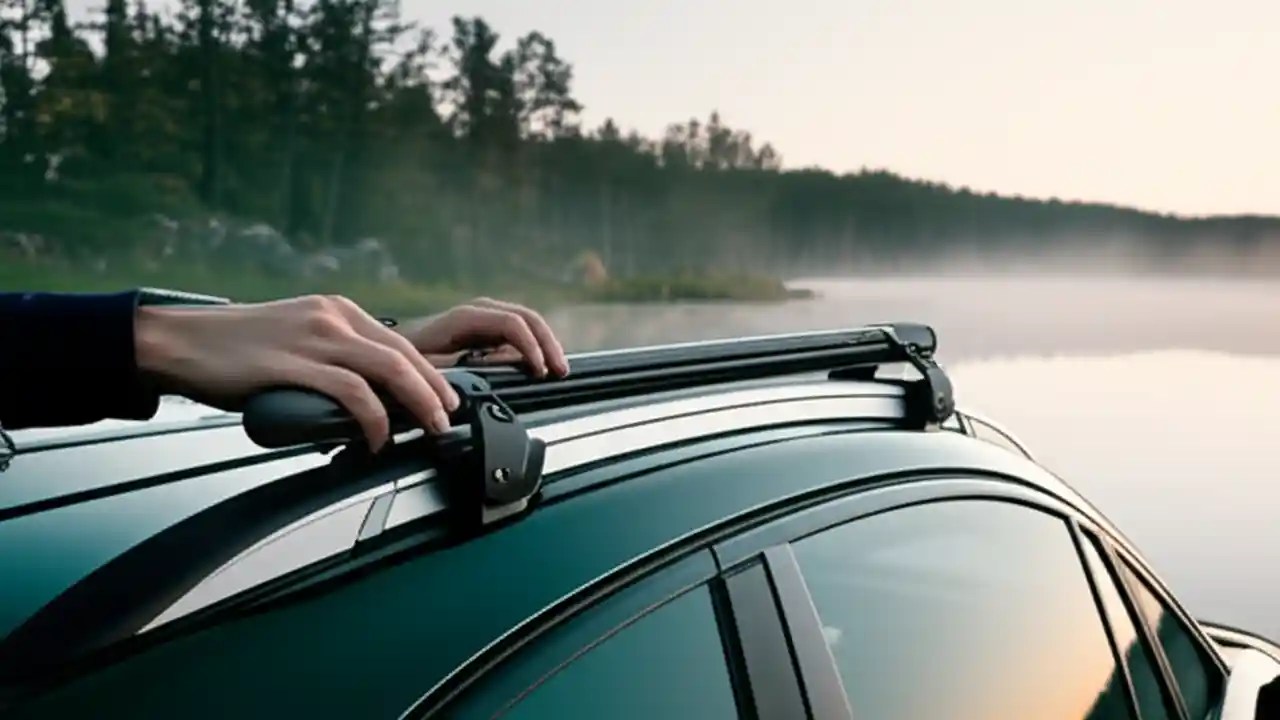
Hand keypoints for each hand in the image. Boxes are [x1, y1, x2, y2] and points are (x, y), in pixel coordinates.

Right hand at [135, 294, 464, 451]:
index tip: (444, 399)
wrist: (179, 342)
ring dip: (417, 402)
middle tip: (448, 419)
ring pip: (387, 368)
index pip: (399, 342)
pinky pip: (350, 391)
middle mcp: (331, 317)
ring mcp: (313, 338)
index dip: (429, 373)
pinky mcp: (293, 363)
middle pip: (403, 354)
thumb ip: (330, 358)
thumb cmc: (232, 349)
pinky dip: (373, 418)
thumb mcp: (295, 340)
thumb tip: (364, 398)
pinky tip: (377, 438)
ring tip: (429, 428)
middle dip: (434, 390)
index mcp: (335, 310)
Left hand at [397, 297, 569, 377]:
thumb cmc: (399, 365)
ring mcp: (480, 319)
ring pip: (524, 322)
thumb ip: (460, 371)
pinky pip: (515, 332)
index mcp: (463, 319)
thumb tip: (497, 374)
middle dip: (547, 343)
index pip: (510, 322)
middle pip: (525, 317)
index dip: (530, 346)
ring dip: (544, 344)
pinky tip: (537, 366)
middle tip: (561, 371)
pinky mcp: (481, 330)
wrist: (382, 355)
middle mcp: (475, 312)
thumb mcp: (425, 371)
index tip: (539, 372)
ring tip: (556, 369)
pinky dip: (532, 347)